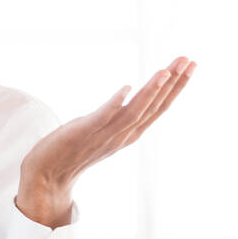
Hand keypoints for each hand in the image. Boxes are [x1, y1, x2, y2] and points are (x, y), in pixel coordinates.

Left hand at [16, 56, 195, 227]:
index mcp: (128, 133)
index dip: (176, 87)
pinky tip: (126, 88)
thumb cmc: (72, 152)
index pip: (158, 107)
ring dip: (151, 90)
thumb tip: (129, 98)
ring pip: (135, 111)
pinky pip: (102, 117)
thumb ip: (117, 118)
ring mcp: (104, 135)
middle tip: (189, 60)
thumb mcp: (102, 132)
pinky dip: (116, 103)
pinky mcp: (82, 133)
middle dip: (173, 83)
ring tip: (165, 71)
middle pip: (153, 107)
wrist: (47, 178)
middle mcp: (122, 135)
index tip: (190, 65)